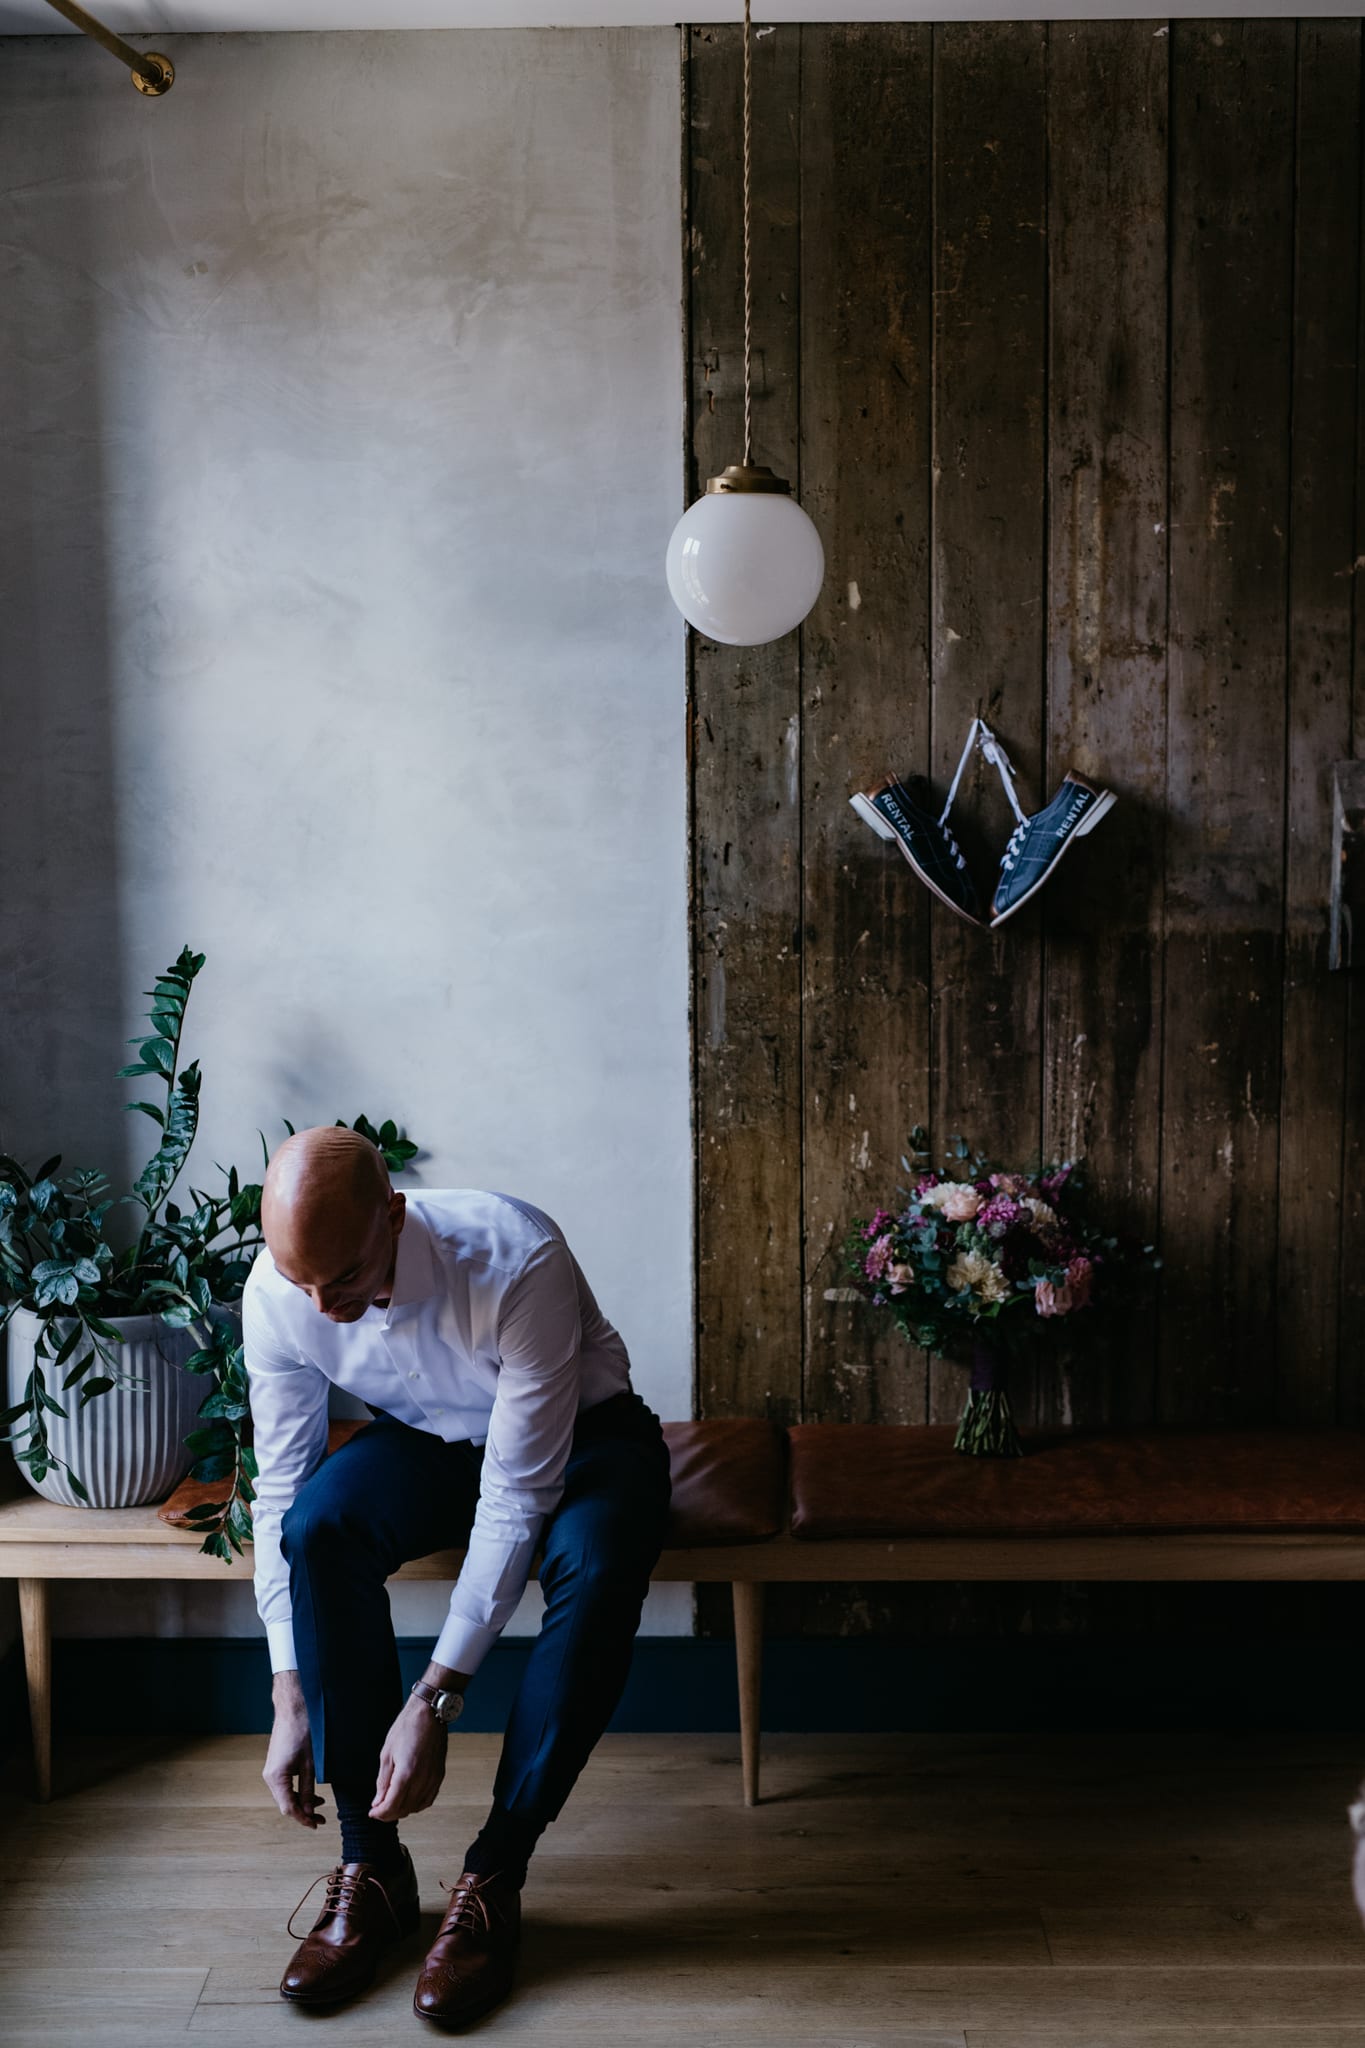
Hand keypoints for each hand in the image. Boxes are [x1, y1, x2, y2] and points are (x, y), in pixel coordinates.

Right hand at [263, 1671, 324, 1829]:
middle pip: (285, 1803)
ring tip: (320, 1804)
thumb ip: (307, 1790)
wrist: (293, 1710)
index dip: (303, 1819)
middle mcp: (269, 1776)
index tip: (316, 1825)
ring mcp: (270, 1770)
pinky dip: (296, 1791)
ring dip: (301, 1802)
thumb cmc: (303, 1733)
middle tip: (321, 1819)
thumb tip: (309, 1811)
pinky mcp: (275, 1765)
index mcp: (276, 1778)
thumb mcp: (310, 1764)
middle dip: (303, 1812)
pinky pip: (284, 1785)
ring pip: (285, 1795)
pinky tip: (310, 1792)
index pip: (288, 1808)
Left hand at [369, 1696, 448, 1822]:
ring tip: (391, 1804)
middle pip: (403, 1809)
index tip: (372, 1812)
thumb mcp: (387, 1753)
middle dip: (388, 1814)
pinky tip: (409, 1799)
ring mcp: (433, 1778)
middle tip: (378, 1809)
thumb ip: (383, 1781)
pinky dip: (417, 1805)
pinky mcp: (440, 1775)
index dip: (379, 1814)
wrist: (429, 1713)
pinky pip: (428, 1799)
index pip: (391, 1806)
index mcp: (406, 1773)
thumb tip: (378, 1801)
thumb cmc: (407, 1727)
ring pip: (416, 1807)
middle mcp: (422, 1779)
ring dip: (402, 1810)